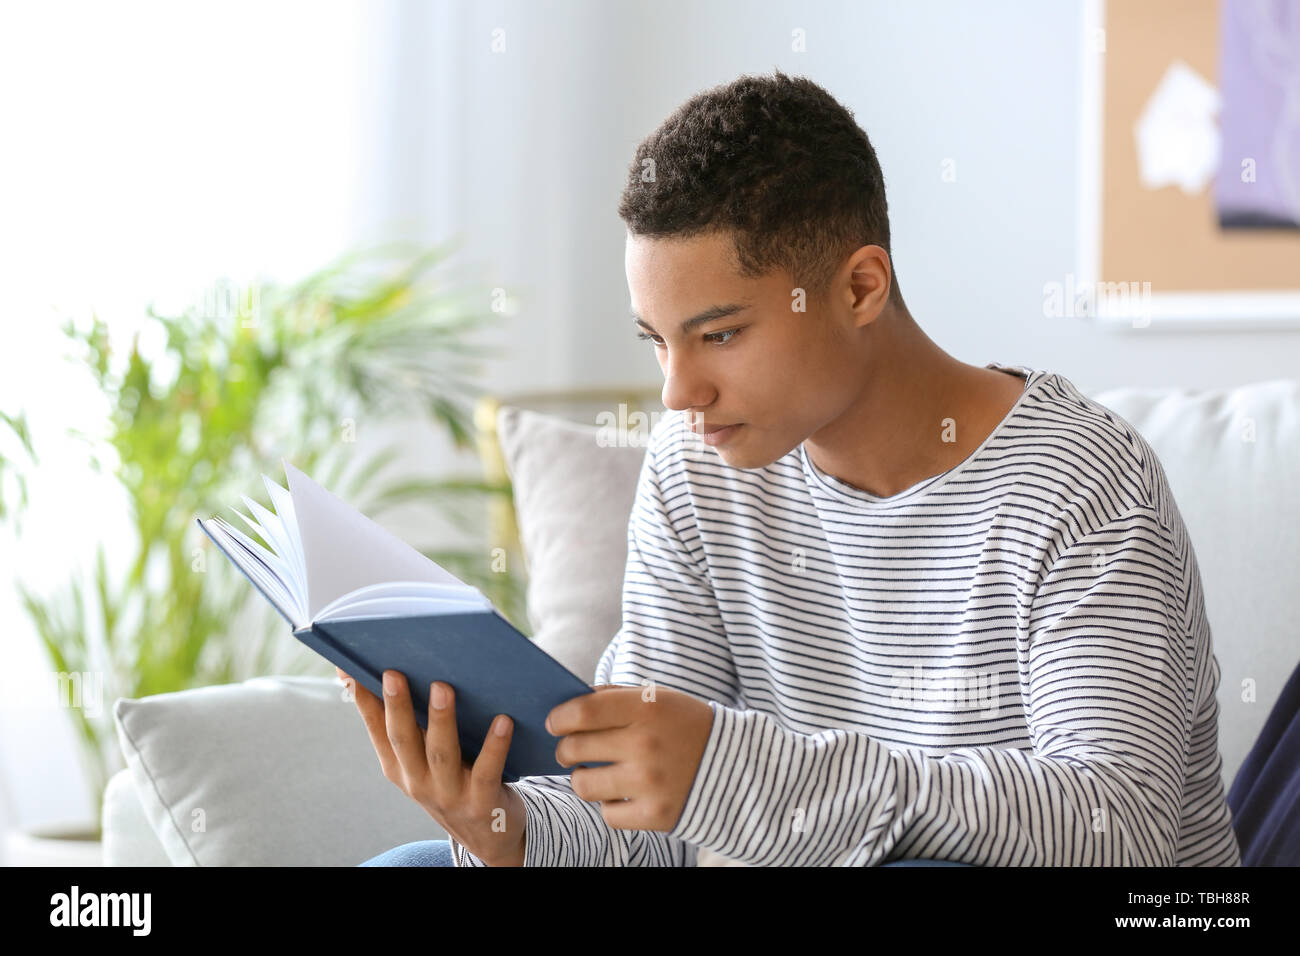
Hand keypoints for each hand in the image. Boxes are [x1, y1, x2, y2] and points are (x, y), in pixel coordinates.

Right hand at [338, 666, 526, 866]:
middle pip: (403, 740)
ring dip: (440, 720)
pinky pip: (486, 771)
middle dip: (397, 706)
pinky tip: (502, 721)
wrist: (486, 833)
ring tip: (442, 688)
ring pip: (441, 754)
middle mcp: (417, 781)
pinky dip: (494, 746)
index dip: (363, 700)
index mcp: (398, 767)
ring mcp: (449, 794)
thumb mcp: (424, 758)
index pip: (376, 729)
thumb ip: (412, 721)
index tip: (351, 669)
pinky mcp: (481, 802)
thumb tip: (394, 672)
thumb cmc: (454, 779)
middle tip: (393, 674)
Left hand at [546, 683, 713, 830]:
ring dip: (583, 777)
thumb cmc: (686, 726)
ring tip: (594, 771)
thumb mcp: (658, 698)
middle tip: (571, 749)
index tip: (555, 723)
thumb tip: (566, 708)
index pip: (582, 711)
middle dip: (565, 749)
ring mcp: (650, 783)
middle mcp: (646, 744)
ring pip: (584, 784)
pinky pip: (607, 814)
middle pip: (575, 748)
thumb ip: (613, 698)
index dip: (560, 718)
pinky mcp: (656, 815)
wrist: (738, 766)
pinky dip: (609, 804)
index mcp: (647, 707)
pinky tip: (621, 792)